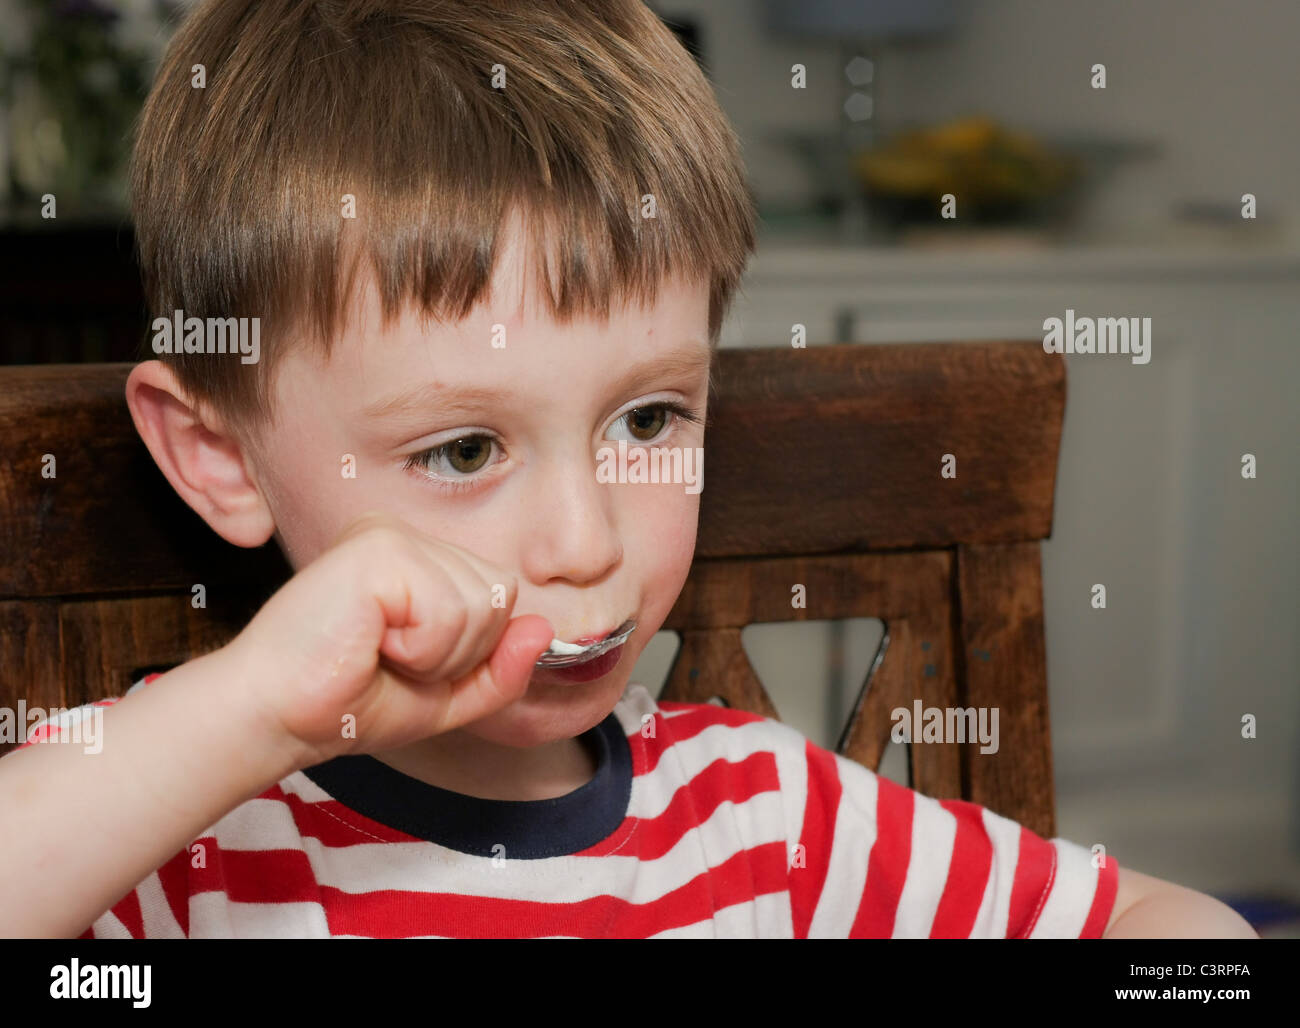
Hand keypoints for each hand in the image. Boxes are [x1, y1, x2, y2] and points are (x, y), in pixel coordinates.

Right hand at [221, 511, 552, 768]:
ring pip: (481, 605)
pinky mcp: (379, 548)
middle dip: (458, 653)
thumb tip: (542, 629)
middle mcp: (407, 534)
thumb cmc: (347, 703)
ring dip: (436, 654)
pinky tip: (369, 642)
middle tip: (389, 660)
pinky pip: (450, 610)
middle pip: (501, 596)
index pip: (502, 597)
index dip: (471, 652)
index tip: (406, 664)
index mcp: (420, 557)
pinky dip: (420, 648)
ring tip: (377, 651)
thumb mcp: (445, 698)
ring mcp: (392, 534)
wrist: (277, 718)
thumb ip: (502, 670)